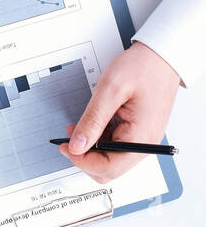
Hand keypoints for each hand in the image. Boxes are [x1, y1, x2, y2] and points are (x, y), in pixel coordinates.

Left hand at [58, 42, 181, 182]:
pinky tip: (92, 124)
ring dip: (91, 149)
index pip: (109, 168)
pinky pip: (116, 146)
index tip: (65, 147)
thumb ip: (93, 120)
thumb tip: (77, 146)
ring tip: (78, 127)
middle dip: (85, 157)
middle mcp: (145, 143)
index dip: (82, 161)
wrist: (161, 57)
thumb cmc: (142, 68)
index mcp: (141, 137)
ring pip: (111, 160)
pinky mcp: (138, 132)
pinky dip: (99, 140)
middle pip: (110, 169)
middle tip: (69, 138)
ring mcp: (142, 139)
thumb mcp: (110, 90)